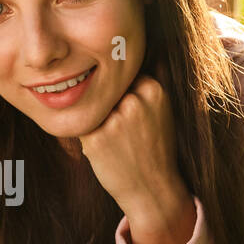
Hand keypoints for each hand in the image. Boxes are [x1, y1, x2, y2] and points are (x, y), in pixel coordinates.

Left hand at [79, 73, 196, 243]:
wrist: (152, 188)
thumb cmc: (153, 148)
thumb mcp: (161, 111)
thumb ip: (144, 86)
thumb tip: (125, 55)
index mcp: (153, 90)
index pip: (121, 77)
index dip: (121, 94)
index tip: (128, 112)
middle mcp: (134, 101)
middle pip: (105, 91)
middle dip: (107, 107)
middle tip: (122, 131)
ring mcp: (115, 119)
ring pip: (92, 107)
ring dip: (96, 120)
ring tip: (116, 141)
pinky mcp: (96, 138)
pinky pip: (82, 125)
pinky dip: (89, 136)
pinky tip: (106, 149)